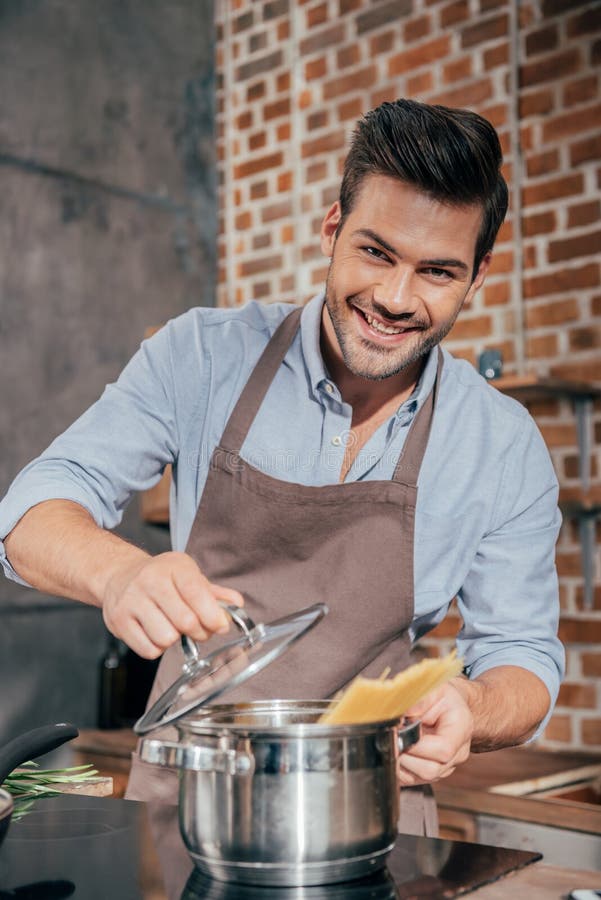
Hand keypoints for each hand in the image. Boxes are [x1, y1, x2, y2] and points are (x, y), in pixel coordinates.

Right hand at [102, 551, 243, 658]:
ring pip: (167, 638)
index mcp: (174, 566)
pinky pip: (149, 650)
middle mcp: (150, 580)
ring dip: (175, 640)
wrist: (119, 575)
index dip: (214, 615)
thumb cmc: (160, 578)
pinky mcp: (118, 620)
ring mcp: (132, 600)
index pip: (197, 593)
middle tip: (199, 630)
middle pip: (186, 621)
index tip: (220, 626)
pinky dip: (157, 648)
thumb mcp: (188, 576)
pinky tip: (155, 633)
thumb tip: (236, 603)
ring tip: (172, 628)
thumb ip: (214, 592)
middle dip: (200, 632)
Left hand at [397, 681, 472, 785]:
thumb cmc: (442, 697)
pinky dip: (398, 767)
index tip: (400, 731)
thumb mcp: (434, 689)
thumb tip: (398, 712)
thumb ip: (419, 700)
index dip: (417, 745)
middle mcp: (458, 753)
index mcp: (461, 729)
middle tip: (391, 736)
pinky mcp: (432, 773)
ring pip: (419, 778)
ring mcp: (446, 767)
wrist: (450, 707)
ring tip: (394, 740)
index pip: (443, 750)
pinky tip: (395, 749)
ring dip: (400, 761)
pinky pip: (412, 780)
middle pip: (430, 769)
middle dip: (405, 755)